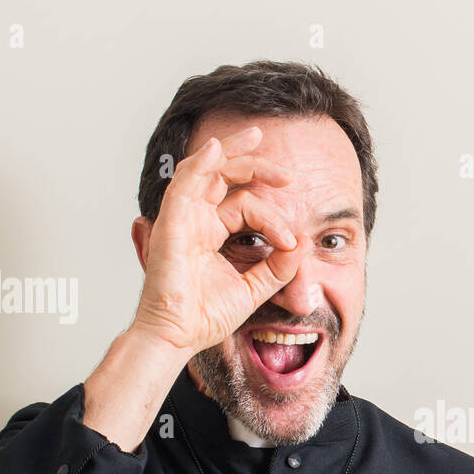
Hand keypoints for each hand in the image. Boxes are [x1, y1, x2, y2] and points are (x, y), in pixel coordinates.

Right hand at [133, 126, 303, 354]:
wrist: (179, 336)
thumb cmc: (206, 316)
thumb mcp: (254, 288)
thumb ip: (278, 267)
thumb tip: (302, 244)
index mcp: (211, 232)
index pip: (246, 205)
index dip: (273, 218)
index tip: (291, 241)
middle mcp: (196, 220)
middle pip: (224, 176)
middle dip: (255, 164)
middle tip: (286, 173)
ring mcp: (182, 218)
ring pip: (205, 170)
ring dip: (231, 151)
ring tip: (256, 137)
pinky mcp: (171, 223)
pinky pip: (184, 183)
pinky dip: (200, 163)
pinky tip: (217, 148)